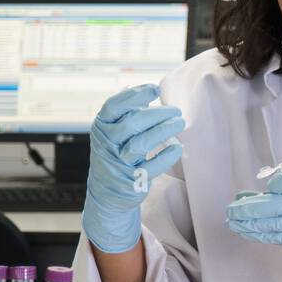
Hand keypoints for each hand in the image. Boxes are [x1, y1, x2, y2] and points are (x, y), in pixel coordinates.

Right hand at [83, 84, 185, 252]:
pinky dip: (167, 156)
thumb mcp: (114, 132)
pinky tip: (178, 147)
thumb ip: (128, 113)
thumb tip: (148, 89)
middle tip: (176, 110)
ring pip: (141, 143)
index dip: (135, 95)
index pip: (114, 106)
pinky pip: (151, 166)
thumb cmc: (116, 153)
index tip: (155, 89)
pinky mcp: (131, 180)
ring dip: (164, 131)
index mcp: (101, 127)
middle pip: (132, 123)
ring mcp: (117, 163)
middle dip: (158, 114)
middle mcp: (106, 144)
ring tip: (180, 123)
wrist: (107, 191)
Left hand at [224, 168, 281, 266]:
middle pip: (275, 206)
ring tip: (232, 222)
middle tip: (231, 209)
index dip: (271, 187)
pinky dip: (259, 235)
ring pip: (273, 224)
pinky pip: (278, 237)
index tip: (264, 191)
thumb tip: (247, 195)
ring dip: (249, 225)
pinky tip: (246, 232)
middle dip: (249, 209)